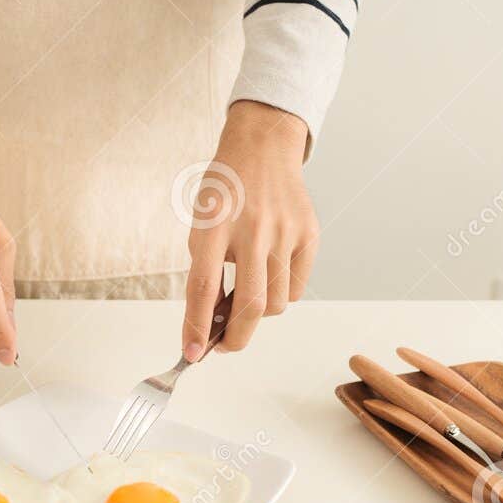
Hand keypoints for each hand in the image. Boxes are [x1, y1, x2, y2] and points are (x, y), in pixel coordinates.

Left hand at [182, 101, 318, 357]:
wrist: (262, 148)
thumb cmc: (226, 193)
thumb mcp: (202, 226)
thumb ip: (205, 271)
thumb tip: (212, 324)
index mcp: (214, 225)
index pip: (203, 287)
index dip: (196, 326)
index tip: (193, 353)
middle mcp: (252, 229)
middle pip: (250, 305)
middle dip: (234, 339)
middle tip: (223, 346)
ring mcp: (285, 232)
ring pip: (276, 304)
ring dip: (257, 315)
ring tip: (245, 298)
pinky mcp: (309, 235)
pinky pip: (295, 288)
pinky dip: (280, 296)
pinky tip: (268, 276)